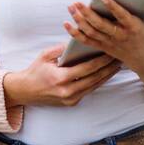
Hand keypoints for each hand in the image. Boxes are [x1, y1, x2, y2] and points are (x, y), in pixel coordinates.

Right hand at [4, 44, 121, 107]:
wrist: (24, 91)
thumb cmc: (35, 71)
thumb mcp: (45, 56)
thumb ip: (60, 49)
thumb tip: (76, 41)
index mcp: (60, 78)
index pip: (87, 69)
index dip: (101, 61)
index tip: (110, 53)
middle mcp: (67, 91)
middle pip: (94, 79)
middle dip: (108, 68)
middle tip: (119, 58)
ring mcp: (70, 99)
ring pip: (94, 86)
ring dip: (106, 76)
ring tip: (116, 66)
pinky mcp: (71, 102)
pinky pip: (88, 91)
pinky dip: (97, 82)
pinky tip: (105, 75)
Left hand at [63, 0, 143, 76]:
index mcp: (133, 29)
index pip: (123, 17)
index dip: (114, 8)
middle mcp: (120, 36)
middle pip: (101, 25)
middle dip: (88, 14)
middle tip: (78, 3)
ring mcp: (110, 42)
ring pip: (92, 32)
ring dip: (80, 20)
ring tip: (71, 8)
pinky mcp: (103, 47)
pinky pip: (87, 41)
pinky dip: (76, 33)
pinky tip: (67, 24)